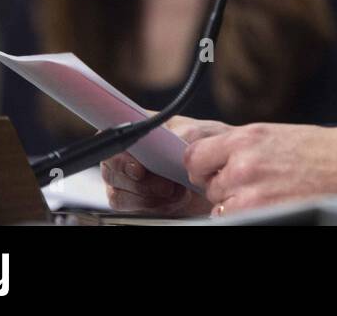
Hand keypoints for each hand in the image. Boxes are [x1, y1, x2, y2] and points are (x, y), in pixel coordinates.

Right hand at [101, 116, 229, 215]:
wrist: (226, 173)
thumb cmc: (213, 147)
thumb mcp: (206, 135)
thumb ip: (186, 134)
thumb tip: (170, 138)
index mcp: (145, 128)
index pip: (115, 133)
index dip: (119, 151)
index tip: (139, 168)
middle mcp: (132, 151)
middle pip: (111, 167)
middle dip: (140, 181)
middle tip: (167, 185)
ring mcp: (131, 177)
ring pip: (118, 191)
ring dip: (148, 196)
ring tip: (177, 191)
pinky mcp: (137, 199)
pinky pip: (130, 208)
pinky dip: (153, 206)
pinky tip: (173, 201)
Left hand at [184, 123, 336, 216]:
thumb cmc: (320, 150)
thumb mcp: (274, 134)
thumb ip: (240, 146)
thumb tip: (213, 159)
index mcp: (245, 138)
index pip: (194, 156)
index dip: (202, 164)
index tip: (210, 168)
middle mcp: (242, 164)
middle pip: (208, 183)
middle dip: (225, 184)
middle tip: (255, 180)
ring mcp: (249, 194)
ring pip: (220, 205)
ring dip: (236, 202)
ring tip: (267, 192)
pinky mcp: (258, 215)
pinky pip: (234, 219)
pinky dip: (248, 216)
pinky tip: (270, 204)